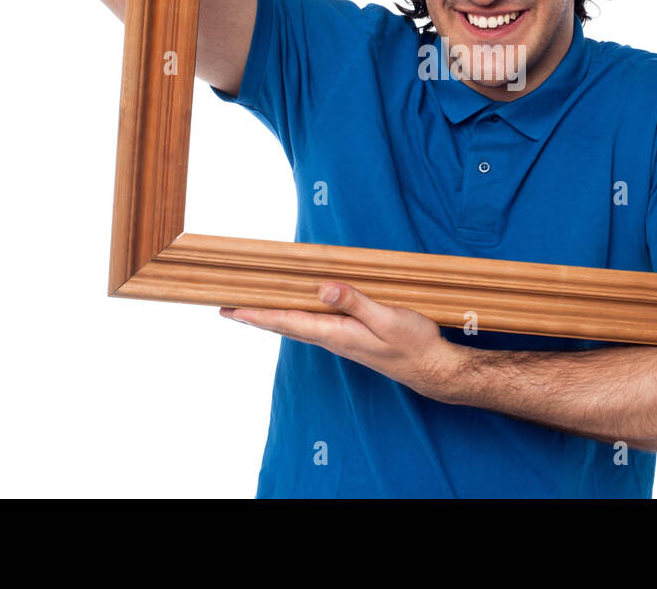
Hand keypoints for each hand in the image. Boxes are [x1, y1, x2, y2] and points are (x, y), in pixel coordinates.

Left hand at [220, 282, 468, 400]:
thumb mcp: (388, 318)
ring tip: (250, 308)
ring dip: (271, 317)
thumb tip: (324, 288)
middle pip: (284, 326)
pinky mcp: (350, 338)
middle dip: (255, 317)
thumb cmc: (413, 343)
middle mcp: (332, 339)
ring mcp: (340, 340)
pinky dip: (294, 316)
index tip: (229, 310)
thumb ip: (356, 302)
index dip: (257, 315)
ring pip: (296, 326)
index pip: (287, 322)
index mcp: (336, 334)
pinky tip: (294, 310)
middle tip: (225, 308)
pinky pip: (312, 325)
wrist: (431, 368)